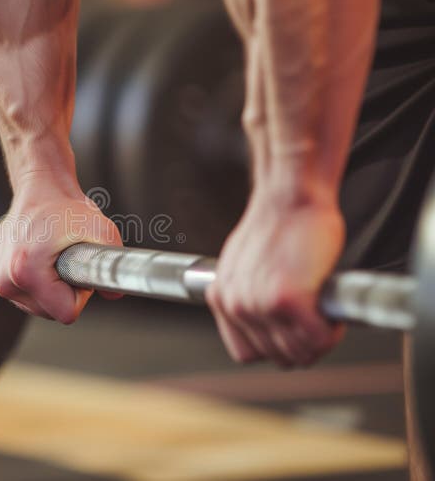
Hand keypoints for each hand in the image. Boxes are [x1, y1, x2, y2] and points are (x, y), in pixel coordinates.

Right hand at [0, 172, 121, 322]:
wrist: (41, 188)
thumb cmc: (65, 207)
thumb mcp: (101, 232)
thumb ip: (113, 266)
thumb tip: (114, 295)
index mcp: (26, 271)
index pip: (65, 312)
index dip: (81, 293)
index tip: (77, 267)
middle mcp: (4, 279)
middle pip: (49, 312)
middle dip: (63, 292)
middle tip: (66, 259)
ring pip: (36, 306)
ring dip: (49, 289)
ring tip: (51, 257)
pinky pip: (23, 295)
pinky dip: (35, 283)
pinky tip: (38, 258)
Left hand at [205, 190, 345, 366]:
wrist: (290, 196)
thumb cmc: (277, 225)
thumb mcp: (244, 265)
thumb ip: (247, 295)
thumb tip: (265, 324)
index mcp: (221, 297)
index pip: (246, 353)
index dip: (275, 346)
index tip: (292, 333)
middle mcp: (235, 304)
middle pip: (276, 357)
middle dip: (302, 343)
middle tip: (317, 320)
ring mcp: (259, 304)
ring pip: (299, 353)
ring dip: (319, 339)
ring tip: (324, 312)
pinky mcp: (287, 300)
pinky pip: (319, 339)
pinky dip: (333, 330)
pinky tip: (331, 309)